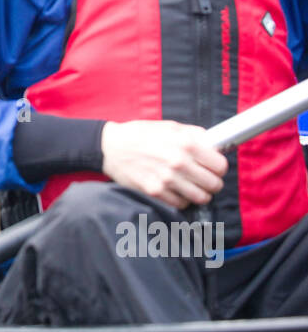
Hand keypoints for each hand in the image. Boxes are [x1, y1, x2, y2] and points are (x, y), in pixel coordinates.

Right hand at [101, 119, 227, 209]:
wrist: (111, 147)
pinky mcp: (155, 192)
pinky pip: (180, 204)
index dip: (219, 167)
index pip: (220, 166)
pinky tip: (176, 191)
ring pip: (200, 198)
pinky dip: (182, 200)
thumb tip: (216, 145)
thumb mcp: (170, 127)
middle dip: (212, 182)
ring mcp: (166, 180)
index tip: (214, 168)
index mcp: (186, 144)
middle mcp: (178, 163)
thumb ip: (195, 135)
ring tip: (192, 187)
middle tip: (205, 179)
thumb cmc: (141, 135)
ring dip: (199, 193)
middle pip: (214, 184)